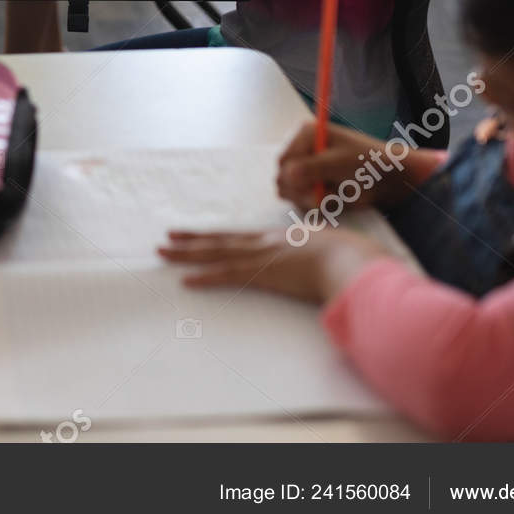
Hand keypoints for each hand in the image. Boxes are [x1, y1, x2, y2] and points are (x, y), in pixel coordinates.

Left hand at [158, 228, 393, 303]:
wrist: (351, 259)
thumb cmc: (350, 258)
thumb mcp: (331, 251)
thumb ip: (320, 256)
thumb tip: (323, 262)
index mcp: (279, 238)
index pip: (238, 236)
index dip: (214, 234)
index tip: (195, 233)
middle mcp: (264, 243)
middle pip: (219, 240)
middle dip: (190, 240)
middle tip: (166, 238)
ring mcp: (261, 257)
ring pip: (215, 254)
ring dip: (186, 255)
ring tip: (162, 252)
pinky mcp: (263, 275)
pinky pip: (226, 276)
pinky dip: (204, 278)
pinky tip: (185, 280)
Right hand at [275, 120, 421, 211]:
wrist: (389, 179)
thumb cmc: (367, 164)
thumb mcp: (340, 163)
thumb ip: (311, 168)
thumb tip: (286, 175)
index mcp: (305, 135)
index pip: (284, 161)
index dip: (295, 178)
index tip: (316, 186)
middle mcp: (301, 150)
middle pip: (282, 178)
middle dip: (303, 191)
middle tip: (327, 194)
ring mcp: (304, 168)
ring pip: (289, 192)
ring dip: (310, 199)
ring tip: (334, 194)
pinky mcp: (309, 184)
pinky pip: (300, 200)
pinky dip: (315, 203)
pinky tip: (334, 197)